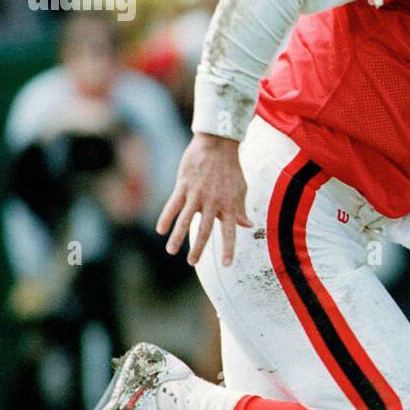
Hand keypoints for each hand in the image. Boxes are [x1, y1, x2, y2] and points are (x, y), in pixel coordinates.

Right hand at [156, 133, 252, 265]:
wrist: (217, 145)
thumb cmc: (230, 168)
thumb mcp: (240, 189)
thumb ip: (241, 209)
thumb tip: (248, 225)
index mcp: (229, 205)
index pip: (229, 232)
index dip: (228, 248)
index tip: (226, 264)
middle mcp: (213, 202)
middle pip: (204, 230)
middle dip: (198, 249)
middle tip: (192, 263)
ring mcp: (197, 194)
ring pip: (186, 220)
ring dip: (177, 237)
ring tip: (171, 251)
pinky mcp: (184, 185)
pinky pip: (173, 204)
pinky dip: (166, 217)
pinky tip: (160, 230)